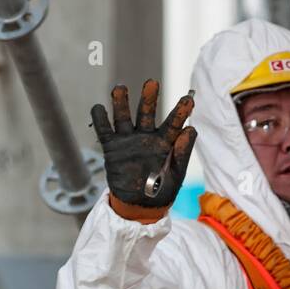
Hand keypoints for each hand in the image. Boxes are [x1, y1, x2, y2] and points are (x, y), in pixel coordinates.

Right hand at [91, 80, 196, 213]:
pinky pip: (104, 131)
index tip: (189, 99)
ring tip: (119, 88)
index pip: (175, 122)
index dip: (181, 111)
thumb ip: (183, 152)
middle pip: (147, 113)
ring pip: (124, 117)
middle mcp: (147, 136)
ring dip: (121, 102)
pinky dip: (100, 120)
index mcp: (166, 141)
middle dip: (149, 98)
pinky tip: (98, 108)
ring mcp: (128, 140)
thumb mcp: (177, 174)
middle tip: (152, 83)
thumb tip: (191, 129)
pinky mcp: (112, 148)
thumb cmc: (163, 189)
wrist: (140, 205)